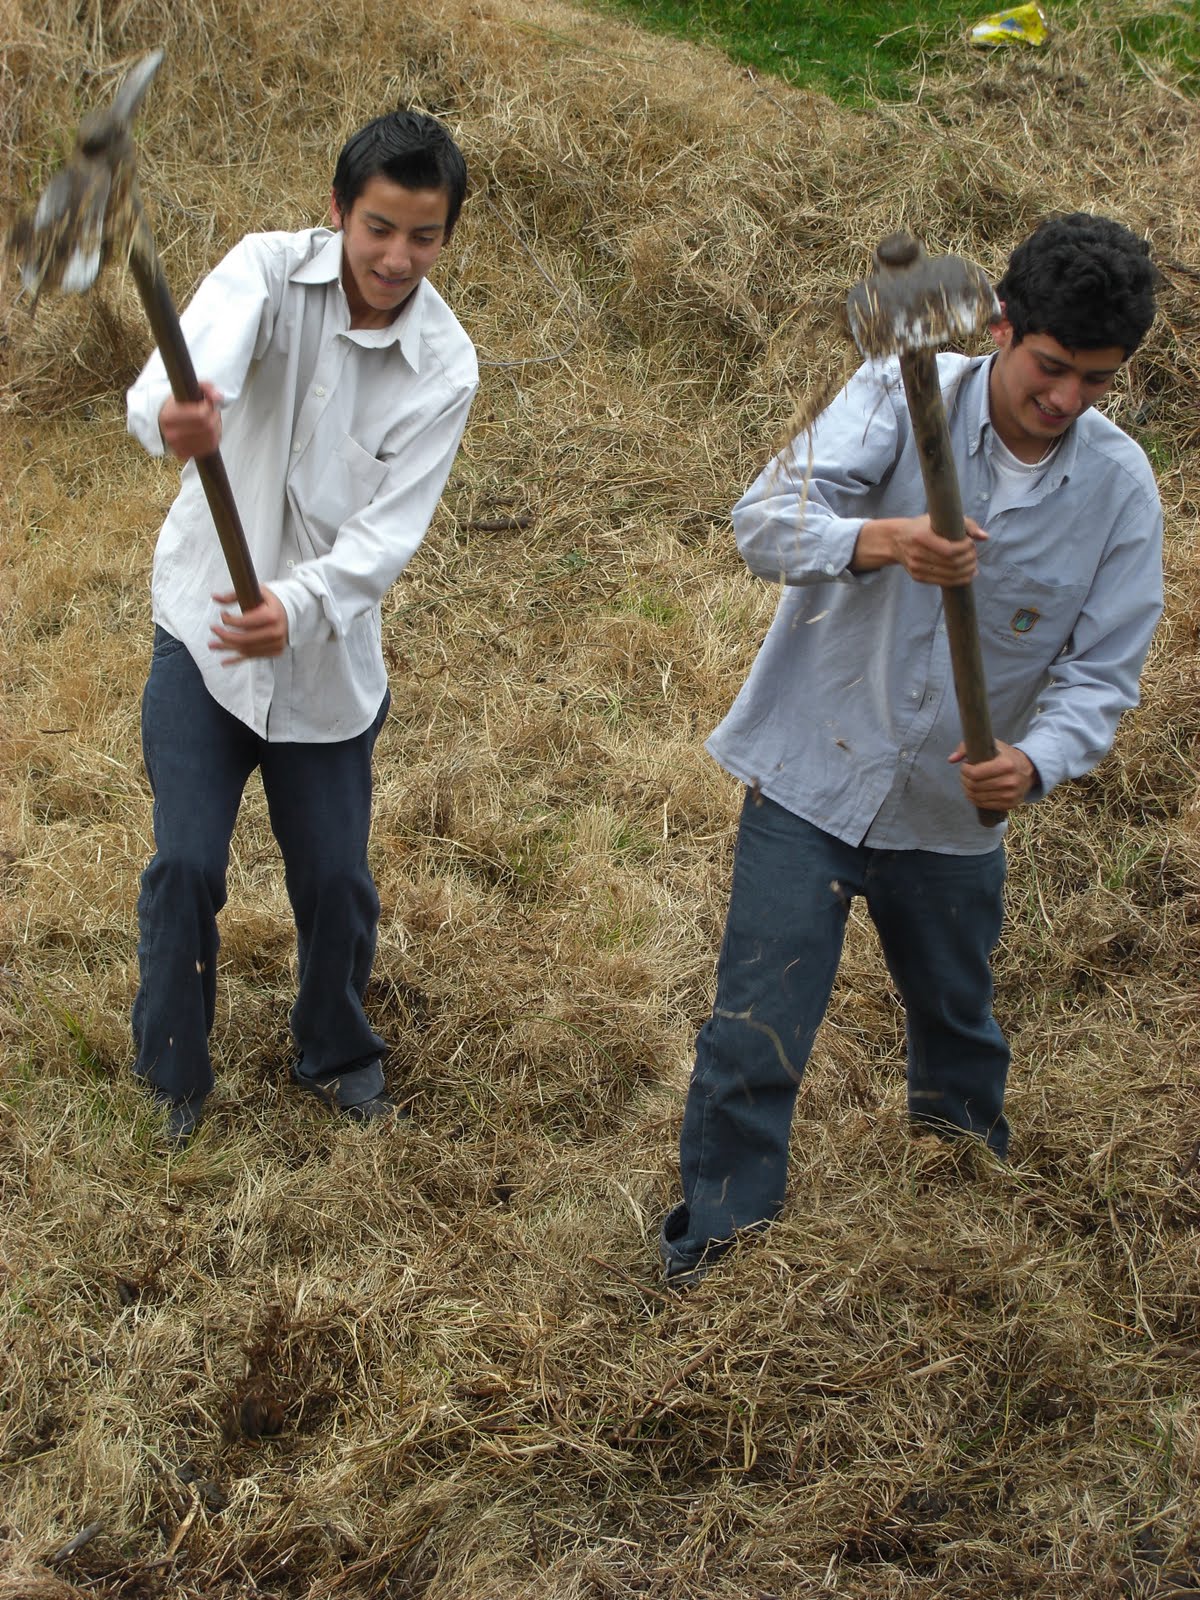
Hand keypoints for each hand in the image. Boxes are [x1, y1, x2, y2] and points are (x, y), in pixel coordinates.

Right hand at [160, 381, 222, 459]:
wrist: (168, 419)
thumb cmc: (182, 403)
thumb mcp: (193, 388)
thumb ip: (207, 388)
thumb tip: (218, 397)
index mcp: (168, 416)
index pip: (201, 415)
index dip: (209, 408)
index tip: (206, 404)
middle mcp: (170, 434)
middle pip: (208, 427)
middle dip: (214, 418)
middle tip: (211, 413)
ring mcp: (176, 447)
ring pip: (211, 439)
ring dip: (216, 429)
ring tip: (210, 422)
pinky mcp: (183, 455)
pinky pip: (209, 448)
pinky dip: (213, 439)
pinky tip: (208, 432)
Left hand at [208, 588, 288, 663]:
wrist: (289, 613)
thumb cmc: (270, 602)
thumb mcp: (256, 592)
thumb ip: (234, 595)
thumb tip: (214, 597)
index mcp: (272, 616)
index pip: (246, 622)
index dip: (230, 620)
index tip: (222, 615)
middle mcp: (275, 632)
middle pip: (245, 639)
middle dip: (225, 636)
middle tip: (213, 629)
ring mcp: (276, 644)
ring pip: (246, 650)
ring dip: (227, 648)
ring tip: (212, 645)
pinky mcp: (274, 652)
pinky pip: (252, 657)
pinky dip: (236, 660)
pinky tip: (224, 661)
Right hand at [852, 514, 985, 585]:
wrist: (895, 540)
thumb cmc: (921, 527)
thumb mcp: (940, 518)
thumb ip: (965, 524)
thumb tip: (985, 537)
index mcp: (921, 537)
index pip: (950, 550)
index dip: (966, 549)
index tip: (971, 543)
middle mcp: (917, 554)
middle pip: (952, 564)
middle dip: (969, 560)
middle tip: (974, 554)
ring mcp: (916, 568)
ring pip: (950, 576)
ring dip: (967, 571)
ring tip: (973, 564)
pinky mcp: (918, 577)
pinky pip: (943, 582)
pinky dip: (960, 580)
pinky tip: (968, 574)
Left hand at [949, 739, 1037, 811]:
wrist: (1030, 770)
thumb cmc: (1007, 756)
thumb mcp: (992, 745)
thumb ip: (968, 747)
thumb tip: (951, 759)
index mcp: (1006, 765)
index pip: (975, 773)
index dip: (964, 770)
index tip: (965, 765)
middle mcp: (1009, 782)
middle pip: (974, 786)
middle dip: (964, 780)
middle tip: (965, 774)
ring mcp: (1010, 795)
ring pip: (977, 797)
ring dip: (967, 790)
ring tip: (968, 782)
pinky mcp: (1009, 804)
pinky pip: (984, 805)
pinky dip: (975, 798)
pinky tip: (975, 791)